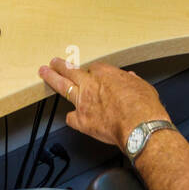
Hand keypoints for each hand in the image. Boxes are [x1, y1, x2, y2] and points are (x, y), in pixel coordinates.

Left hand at [38, 57, 168, 149]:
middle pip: (71, 71)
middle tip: (54, 62)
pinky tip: (73, 118)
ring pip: (62, 86)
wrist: (139, 127)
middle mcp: (90, 85)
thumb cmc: (144, 107)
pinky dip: (72, 118)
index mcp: (106, 74)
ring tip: (45, 73)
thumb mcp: (143, 87)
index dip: (93, 71)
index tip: (92, 72)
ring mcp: (83, 102)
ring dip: (52, 79)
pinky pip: (70, 117)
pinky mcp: (81, 120)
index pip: (94, 67)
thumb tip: (131, 79)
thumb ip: (132, 82)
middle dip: (61, 65)